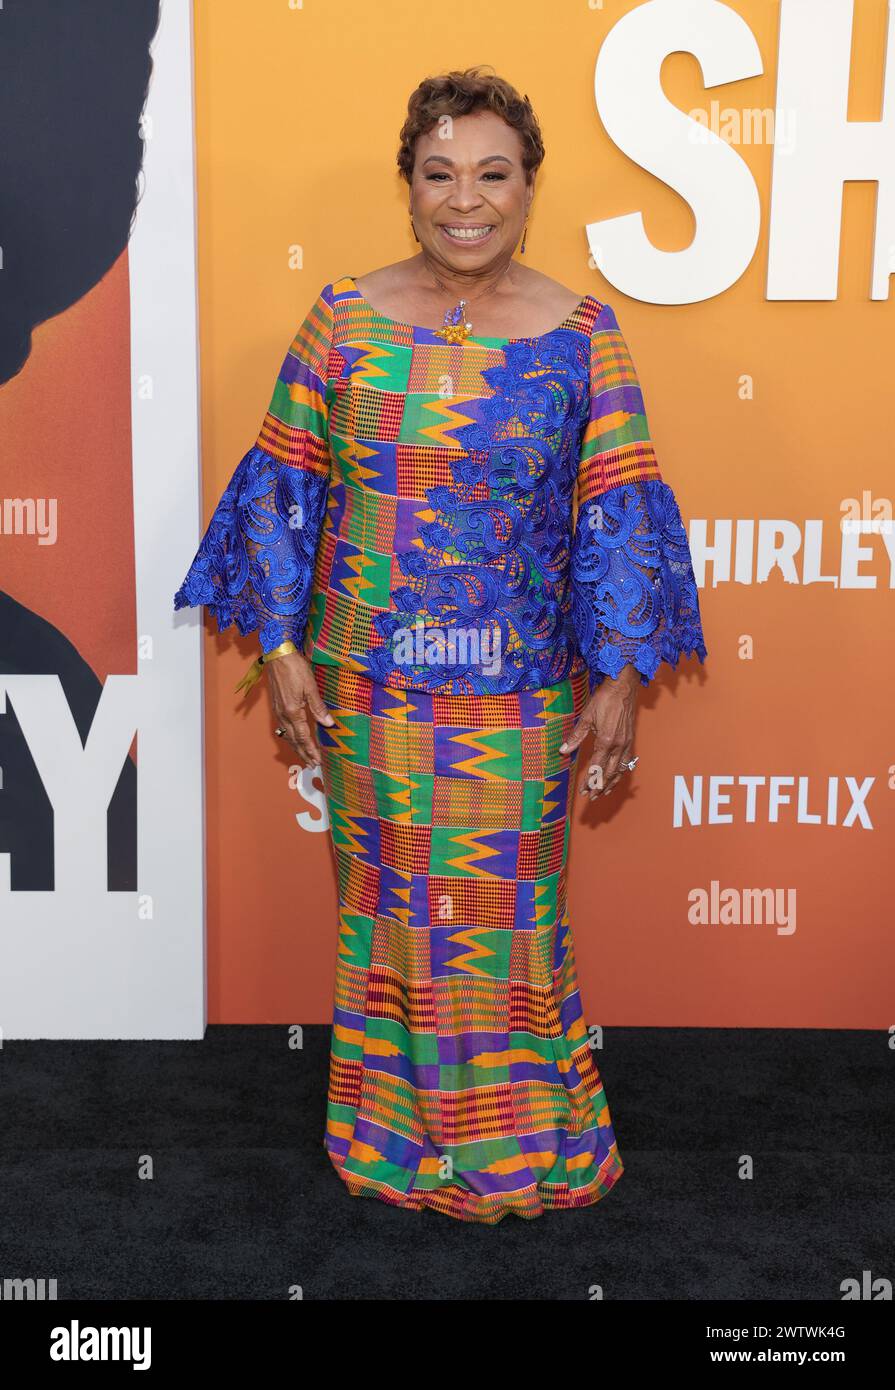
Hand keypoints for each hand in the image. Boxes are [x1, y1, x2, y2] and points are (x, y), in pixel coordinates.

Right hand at [264, 651, 333, 767]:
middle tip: (311, 764)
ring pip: (286, 734)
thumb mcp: (310, 687)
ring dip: (295, 746)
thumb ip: (318, 707)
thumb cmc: (295, 668)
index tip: (317, 761)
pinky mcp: (276, 705)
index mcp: (293, 711)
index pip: (303, 736)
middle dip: (302, 753)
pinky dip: (289, 736)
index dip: (310, 750)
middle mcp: (283, 714)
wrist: (278, 655)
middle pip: (293, 739)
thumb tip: (328, 724)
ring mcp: (278, 710)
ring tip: (303, 755)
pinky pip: (282, 726)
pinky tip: (292, 737)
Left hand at [559, 666, 639, 798]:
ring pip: (620, 769)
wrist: (623, 687)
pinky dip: (621, 772)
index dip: (589, 780)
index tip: (583, 790)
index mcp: (606, 740)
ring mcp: (626, 743)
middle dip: (599, 786)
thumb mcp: (587, 717)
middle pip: (608, 772)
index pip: (596, 767)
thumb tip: (563, 750)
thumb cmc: (604, 699)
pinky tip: (617, 776)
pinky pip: (627, 761)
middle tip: (592, 797)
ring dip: (611, 783)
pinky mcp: (630, 740)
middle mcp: (618, 745)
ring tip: (604, 793)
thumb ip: (576, 736)